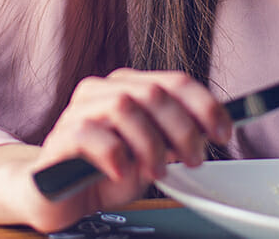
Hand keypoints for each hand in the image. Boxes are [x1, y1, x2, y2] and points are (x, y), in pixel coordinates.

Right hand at [30, 68, 232, 227]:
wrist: (55, 196)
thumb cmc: (105, 172)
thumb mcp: (150, 156)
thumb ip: (173, 141)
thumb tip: (207, 133)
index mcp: (127, 87)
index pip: (174, 81)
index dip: (204, 105)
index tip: (223, 133)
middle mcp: (101, 91)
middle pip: (153, 93)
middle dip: (182, 129)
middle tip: (192, 160)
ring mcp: (77, 111)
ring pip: (124, 107)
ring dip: (150, 144)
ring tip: (155, 172)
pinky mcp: (59, 137)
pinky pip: (91, 134)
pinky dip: (114, 154)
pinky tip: (121, 172)